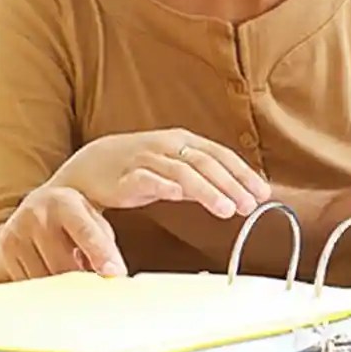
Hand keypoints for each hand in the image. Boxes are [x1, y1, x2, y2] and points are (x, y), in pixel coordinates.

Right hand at [0, 185, 126, 279]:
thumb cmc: (74, 219)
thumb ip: (105, 243)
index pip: (86, 232)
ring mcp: (17, 234)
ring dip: (64, 288)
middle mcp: (36, 214)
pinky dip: (46, 289)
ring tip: (73, 275)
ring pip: (46, 279)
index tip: (116, 274)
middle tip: (97, 287)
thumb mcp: (93, 219)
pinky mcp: (6, 253)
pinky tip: (53, 277)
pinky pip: (30, 283)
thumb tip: (115, 274)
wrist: (36, 207)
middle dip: (84, 280)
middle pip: (65, 264)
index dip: (102, 254)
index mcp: (65, 202)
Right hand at [49, 128, 271, 217]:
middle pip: (206, 162)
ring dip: (207, 190)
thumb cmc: (135, 167)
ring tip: (226, 209)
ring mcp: (146, 159)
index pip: (220, 154)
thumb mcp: (175, 169)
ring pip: (182, 171)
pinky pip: (147, 179)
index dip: (243, 173)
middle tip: (250, 205)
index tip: (263, 192)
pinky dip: (164, 186)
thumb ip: (202, 179)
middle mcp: (167, 146)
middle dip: (231, 184)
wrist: (87, 167)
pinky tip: (178, 196)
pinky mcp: (124, 177)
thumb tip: (235, 192)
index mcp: (182, 141)